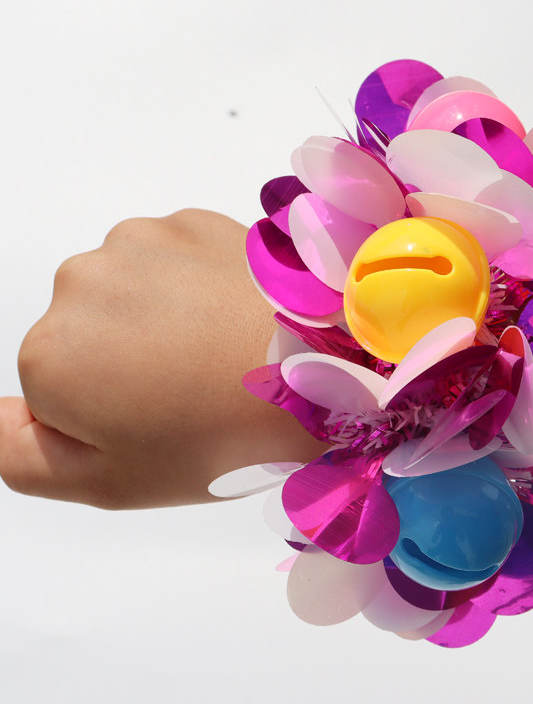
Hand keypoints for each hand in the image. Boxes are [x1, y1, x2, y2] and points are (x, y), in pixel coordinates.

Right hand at [0, 209, 326, 508]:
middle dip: (127, 361)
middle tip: (194, 389)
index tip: (161, 418)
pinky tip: (231, 315)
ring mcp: (136, 244)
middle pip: (86, 335)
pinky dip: (192, 288)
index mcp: (48, 354)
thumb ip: (20, 453)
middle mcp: (78, 284)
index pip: (52, 390)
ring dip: (160, 320)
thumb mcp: (111, 481)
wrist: (328, 369)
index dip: (109, 413)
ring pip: (128, 295)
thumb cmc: (229, 433)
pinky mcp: (188, 222)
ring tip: (218, 352)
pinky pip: (170, 264)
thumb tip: (3, 414)